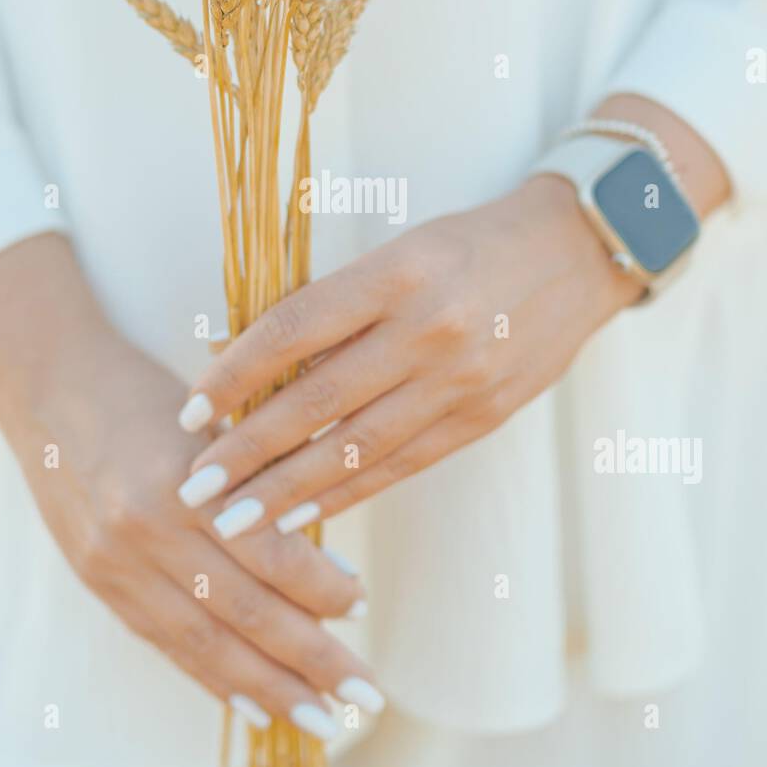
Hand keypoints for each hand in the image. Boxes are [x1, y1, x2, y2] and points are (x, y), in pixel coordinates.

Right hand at [0, 236, 380, 737]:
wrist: (50, 386)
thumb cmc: (149, 392)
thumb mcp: (214, 422)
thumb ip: (262, 486)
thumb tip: (329, 570)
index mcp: (182, 479)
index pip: (265, 553)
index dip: (319, 588)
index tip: (363, 606)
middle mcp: (144, 530)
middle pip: (242, 612)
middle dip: (310, 663)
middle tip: (367, 700)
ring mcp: (115, 564)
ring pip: (204, 642)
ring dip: (269, 690)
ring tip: (323, 722)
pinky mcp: (98, 583)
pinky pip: (165, 642)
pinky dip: (214, 680)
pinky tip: (256, 709)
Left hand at [178, 174, 640, 535]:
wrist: (578, 252)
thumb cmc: (470, 245)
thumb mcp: (400, 251)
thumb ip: (335, 304)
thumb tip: (249, 359)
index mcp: (397, 272)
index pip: (293, 329)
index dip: (234, 375)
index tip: (189, 412)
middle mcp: (428, 329)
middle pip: (318, 401)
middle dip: (247, 451)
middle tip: (192, 490)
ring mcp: (461, 379)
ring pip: (358, 447)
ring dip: (289, 490)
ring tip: (234, 521)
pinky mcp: (485, 416)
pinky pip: (404, 464)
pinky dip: (350, 493)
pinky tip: (306, 513)